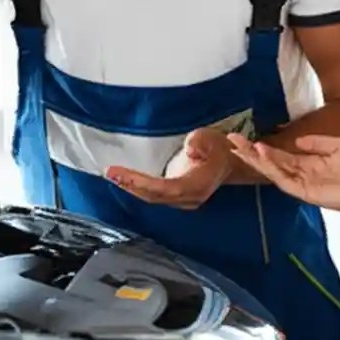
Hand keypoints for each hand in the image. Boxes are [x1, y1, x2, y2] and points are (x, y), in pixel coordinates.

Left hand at [105, 127, 233, 209]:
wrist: (228, 163)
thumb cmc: (217, 150)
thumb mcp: (211, 138)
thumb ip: (201, 142)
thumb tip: (190, 150)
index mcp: (197, 186)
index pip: (165, 188)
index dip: (142, 183)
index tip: (122, 174)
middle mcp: (188, 198)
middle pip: (154, 196)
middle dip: (130, 185)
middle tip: (110, 173)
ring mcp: (181, 200)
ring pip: (152, 198)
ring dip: (131, 188)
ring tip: (112, 176)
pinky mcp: (175, 197)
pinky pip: (153, 195)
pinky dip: (137, 188)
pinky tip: (124, 180)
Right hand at [227, 133, 339, 215]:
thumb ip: (317, 143)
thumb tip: (297, 141)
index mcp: (312, 162)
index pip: (280, 155)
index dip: (263, 147)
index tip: (245, 136)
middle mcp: (305, 174)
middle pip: (272, 163)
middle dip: (251, 153)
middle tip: (230, 140)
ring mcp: (305, 184)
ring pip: (274, 172)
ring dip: (256, 160)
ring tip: (240, 146)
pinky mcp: (309, 193)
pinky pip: (285, 181)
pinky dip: (272, 169)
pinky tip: (262, 155)